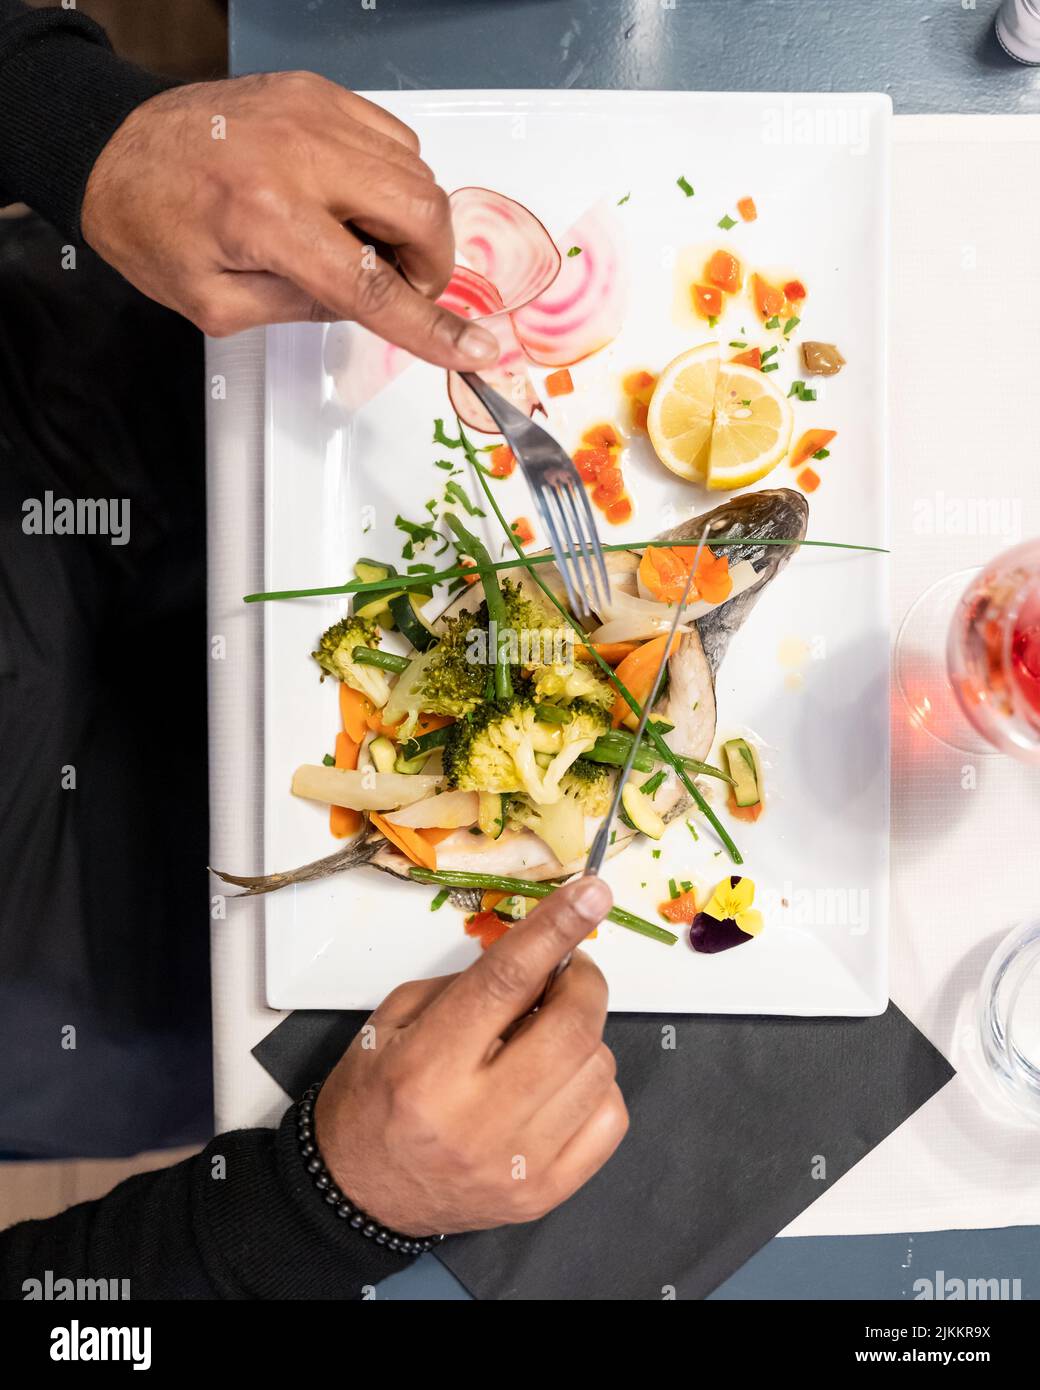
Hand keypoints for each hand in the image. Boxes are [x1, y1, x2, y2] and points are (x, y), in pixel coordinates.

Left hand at [80, 71, 498, 365]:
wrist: (113, 148)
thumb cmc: (155, 227)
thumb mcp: (219, 306)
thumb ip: (304, 309)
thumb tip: (374, 302)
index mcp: (267, 219)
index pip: (375, 285)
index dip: (432, 327)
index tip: (475, 349)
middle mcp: (298, 155)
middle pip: (420, 214)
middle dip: (431, 265)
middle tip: (401, 285)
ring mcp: (312, 112)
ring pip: (417, 173)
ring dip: (413, 223)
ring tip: (365, 241)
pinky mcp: (316, 92)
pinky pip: (393, 139)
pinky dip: (393, 179)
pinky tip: (355, 199)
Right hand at [315, 878, 627, 1234]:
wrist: (357, 1194)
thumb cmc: (373, 1097)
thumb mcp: (395, 1020)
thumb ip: (468, 984)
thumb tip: (542, 956)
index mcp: (426, 1067)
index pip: (506, 981)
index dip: (555, 930)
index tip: (591, 894)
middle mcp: (475, 1120)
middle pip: (570, 1028)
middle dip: (583, 983)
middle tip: (567, 973)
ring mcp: (517, 1164)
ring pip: (598, 1071)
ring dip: (584, 1037)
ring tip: (546, 1038)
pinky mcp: (544, 1195)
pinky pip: (610, 1120)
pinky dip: (596, 1086)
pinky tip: (560, 1083)